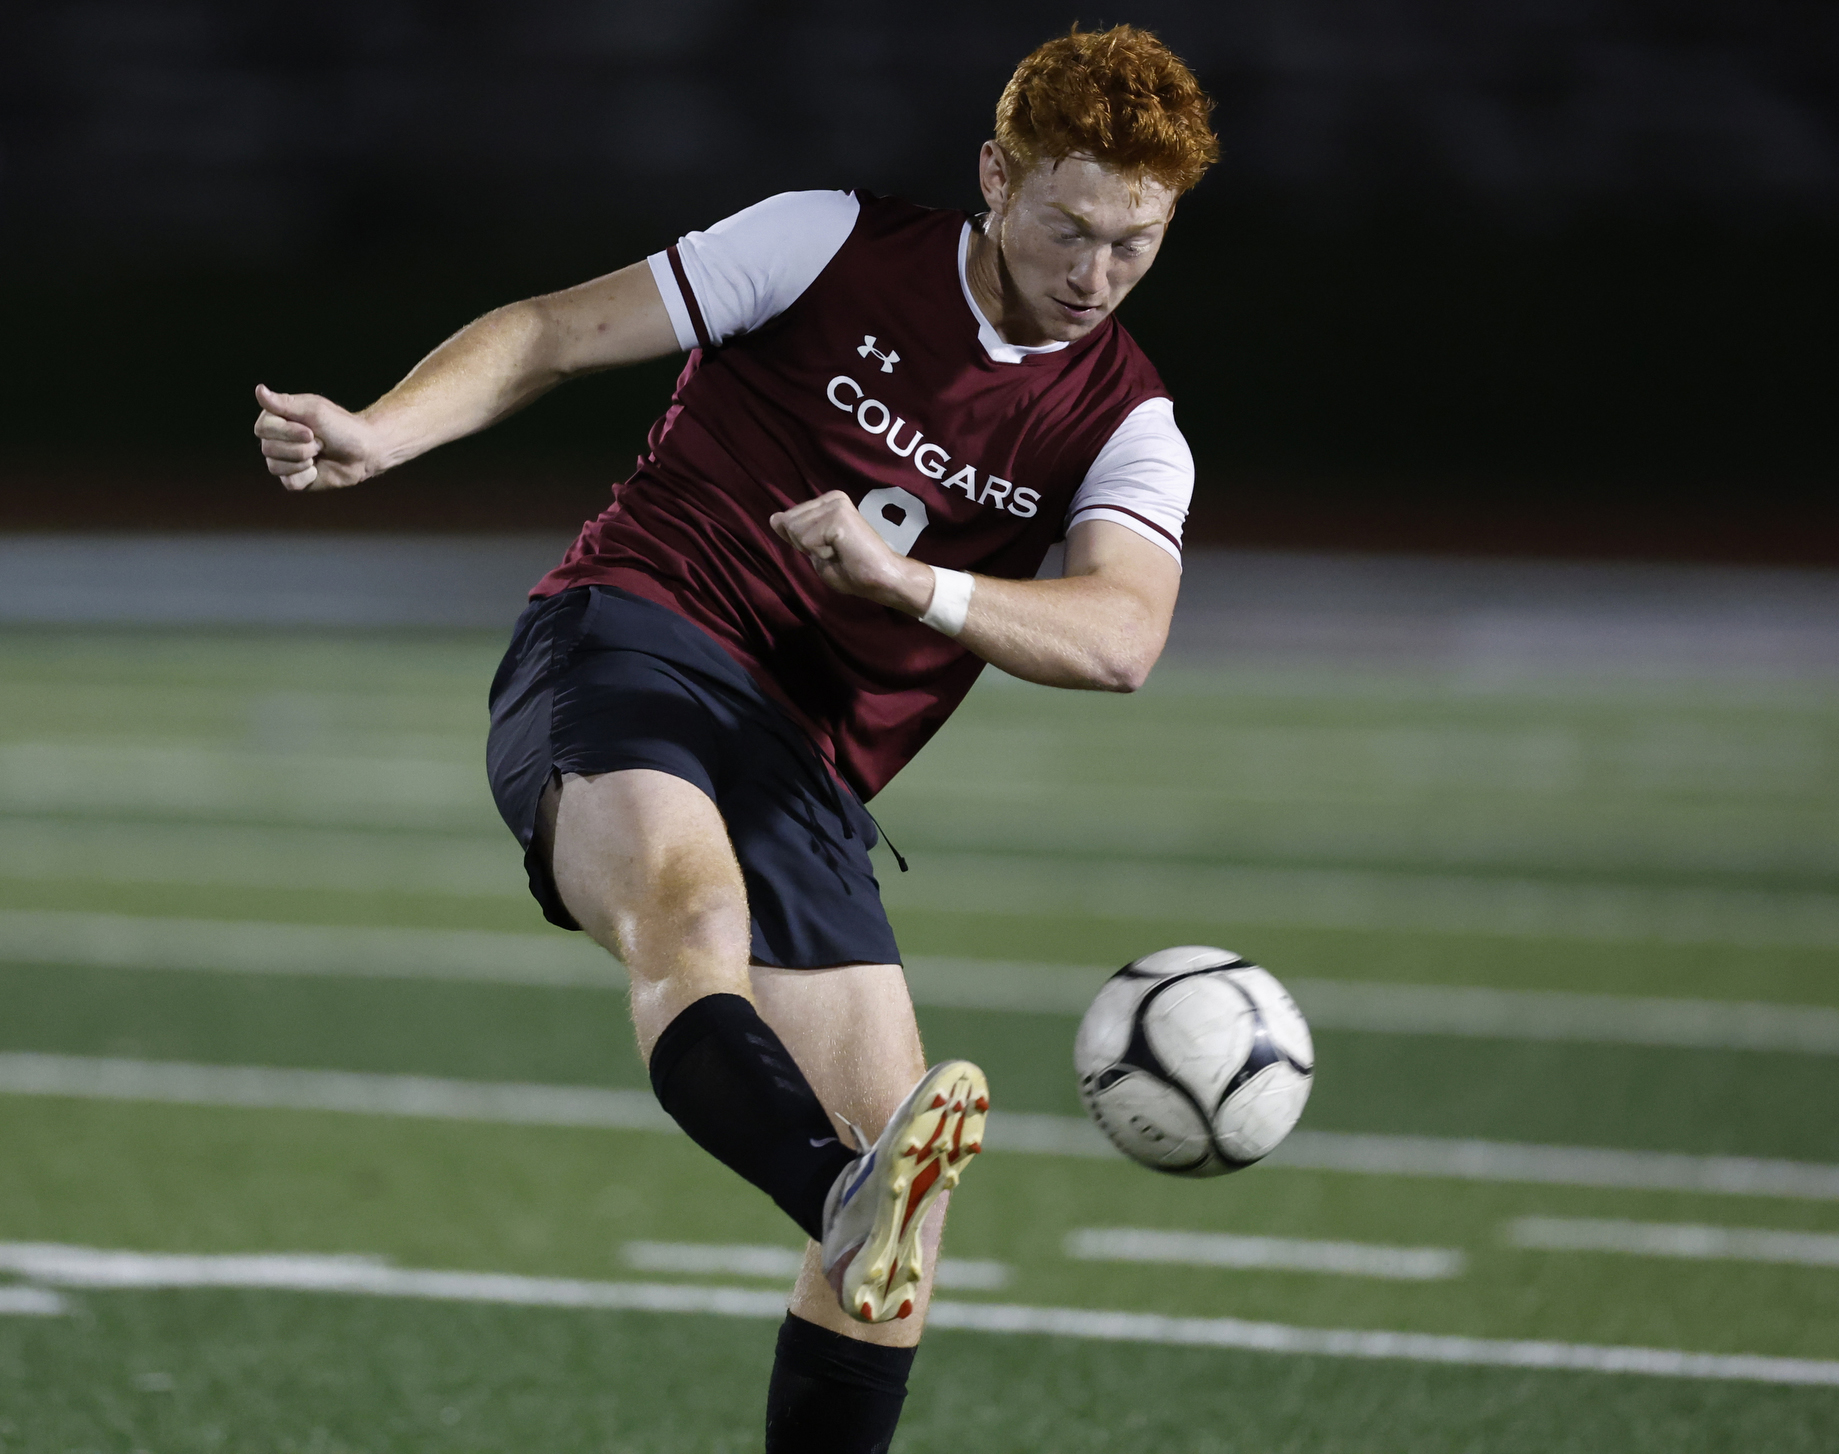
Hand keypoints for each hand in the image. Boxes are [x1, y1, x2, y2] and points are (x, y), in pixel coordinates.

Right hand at [252, 384, 378, 491]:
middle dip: (300, 447)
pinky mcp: (294, 480)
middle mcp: (275, 440)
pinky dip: (308, 476)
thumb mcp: (313, 410)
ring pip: (275, 467)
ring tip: (319, 453)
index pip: (262, 429)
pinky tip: (318, 469)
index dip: (286, 432)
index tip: (310, 430)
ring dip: (304, 460)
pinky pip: (290, 482)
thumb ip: (283, 403)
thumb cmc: (340, 426)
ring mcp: (283, 461)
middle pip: (268, 449)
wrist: (364, 451)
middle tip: (319, 442)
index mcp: (276, 420)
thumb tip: (259, 390)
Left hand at [769, 491, 934, 612]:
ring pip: (795, 530)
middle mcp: (832, 497)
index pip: (789, 518)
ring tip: (839, 551)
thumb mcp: (814, 550)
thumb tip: (774, 518)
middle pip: (789, 522)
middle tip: (835, 552)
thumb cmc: (852, 570)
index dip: (802, 542)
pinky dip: (820, 553)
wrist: (880, 578)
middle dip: (805, 545)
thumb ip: (795, 534)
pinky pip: (807, 540)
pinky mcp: (837, 516)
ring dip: (813, 550)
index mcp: (828, 502)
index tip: (831, 549)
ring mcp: (835, 504)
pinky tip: (842, 552)